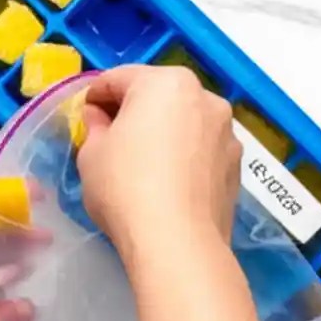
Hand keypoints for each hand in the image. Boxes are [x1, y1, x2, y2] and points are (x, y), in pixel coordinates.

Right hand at [76, 65, 240, 257]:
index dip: (94, 97)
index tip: (84, 117)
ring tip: (143, 165)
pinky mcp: (236, 165)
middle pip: (158, 96)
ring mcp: (227, 132)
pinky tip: (168, 184)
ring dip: (163, 133)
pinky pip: (201, 150)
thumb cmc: (125, 187)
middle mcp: (205, 97)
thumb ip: (95, 125)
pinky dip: (184, 156)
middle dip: (133, 112)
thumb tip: (101, 118)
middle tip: (110, 139)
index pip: (118, 78)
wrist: (178, 242)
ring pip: (184, 122)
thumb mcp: (92, 153)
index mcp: (166, 83)